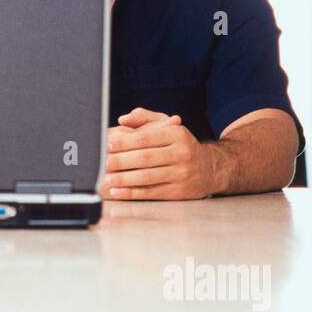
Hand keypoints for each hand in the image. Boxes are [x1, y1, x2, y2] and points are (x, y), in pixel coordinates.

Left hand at [103, 106, 219, 200]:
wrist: (211, 168)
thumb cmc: (182, 145)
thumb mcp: (169, 126)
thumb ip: (145, 118)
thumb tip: (124, 119)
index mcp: (176, 134)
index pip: (146, 138)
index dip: (124, 142)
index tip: (106, 145)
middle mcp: (181, 153)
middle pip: (144, 158)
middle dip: (119, 161)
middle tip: (100, 163)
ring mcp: (181, 174)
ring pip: (147, 177)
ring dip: (123, 179)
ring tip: (105, 179)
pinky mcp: (178, 192)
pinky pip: (151, 192)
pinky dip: (132, 193)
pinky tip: (117, 191)